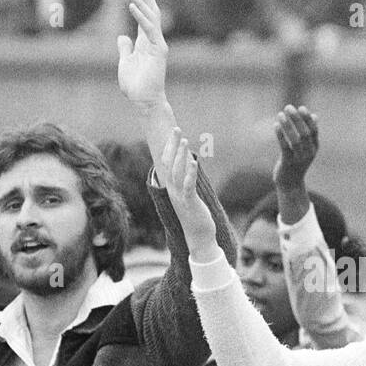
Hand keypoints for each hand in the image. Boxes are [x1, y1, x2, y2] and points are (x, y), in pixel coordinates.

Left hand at [117, 0, 168, 109]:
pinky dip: (140, 17)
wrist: (143, 100)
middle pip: (151, 12)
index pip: (144, 17)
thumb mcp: (125, 62)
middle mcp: (153, 40)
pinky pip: (148, 29)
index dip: (140, 2)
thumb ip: (125, 48)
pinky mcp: (158, 50)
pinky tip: (132, 6)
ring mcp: (157, 44)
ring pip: (150, 18)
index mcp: (145, 42)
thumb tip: (123, 37)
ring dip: (139, 3)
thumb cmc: (136, 85)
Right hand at [154, 126, 217, 258]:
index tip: (172, 134)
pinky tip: (193, 162)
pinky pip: (188, 186)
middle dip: (173, 146)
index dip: (169, 148)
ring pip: (177, 172)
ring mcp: (180, 197)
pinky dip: (189, 173)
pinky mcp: (190, 203)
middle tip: (176, 128)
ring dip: (180, 155)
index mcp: (172, 188)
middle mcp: (173, 191)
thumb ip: (187, 183)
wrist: (198, 237)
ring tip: (184, 140)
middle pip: (169, 164)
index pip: (167, 164)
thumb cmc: (195, 216)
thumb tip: (189, 169)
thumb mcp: (189, 196)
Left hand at [273, 105, 319, 190]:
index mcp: (314, 148)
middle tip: (288, 107)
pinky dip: (280, 135)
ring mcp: (299, 159)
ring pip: (295, 140)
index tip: (301, 107)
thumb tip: (315, 116)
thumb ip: (309, 133)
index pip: (313, 130)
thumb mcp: (305, 148)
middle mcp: (309, 153)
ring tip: (280, 114)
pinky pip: (285, 147)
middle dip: (297, 119)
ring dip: (287, 125)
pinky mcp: (288, 163)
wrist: (291, 184)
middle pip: (305, 133)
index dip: (308, 119)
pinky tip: (276, 125)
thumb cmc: (297, 162)